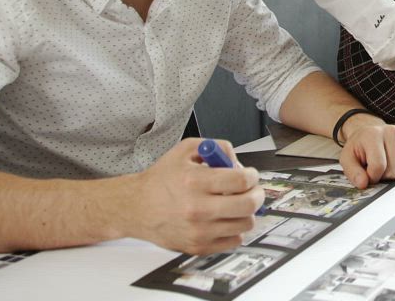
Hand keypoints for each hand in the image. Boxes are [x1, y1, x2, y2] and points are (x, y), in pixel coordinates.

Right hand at [129, 138, 264, 254]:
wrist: (137, 207)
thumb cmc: (162, 179)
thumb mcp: (186, 149)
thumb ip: (217, 147)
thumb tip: (239, 162)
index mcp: (195, 181)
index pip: (241, 180)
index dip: (252, 176)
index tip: (250, 175)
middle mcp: (197, 208)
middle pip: (248, 204)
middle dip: (257, 194)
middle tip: (253, 190)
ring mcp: (199, 231)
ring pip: (245, 224)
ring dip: (246, 212)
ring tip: (235, 204)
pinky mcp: (198, 246)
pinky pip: (234, 241)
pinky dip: (235, 229)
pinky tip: (225, 219)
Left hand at [338, 121, 394, 188]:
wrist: (370, 133)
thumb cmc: (360, 146)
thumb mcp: (347, 158)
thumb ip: (352, 172)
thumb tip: (363, 183)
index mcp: (373, 135)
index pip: (379, 166)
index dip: (372, 177)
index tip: (368, 174)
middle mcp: (392, 132)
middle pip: (393, 170)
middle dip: (384, 176)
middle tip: (377, 168)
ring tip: (386, 164)